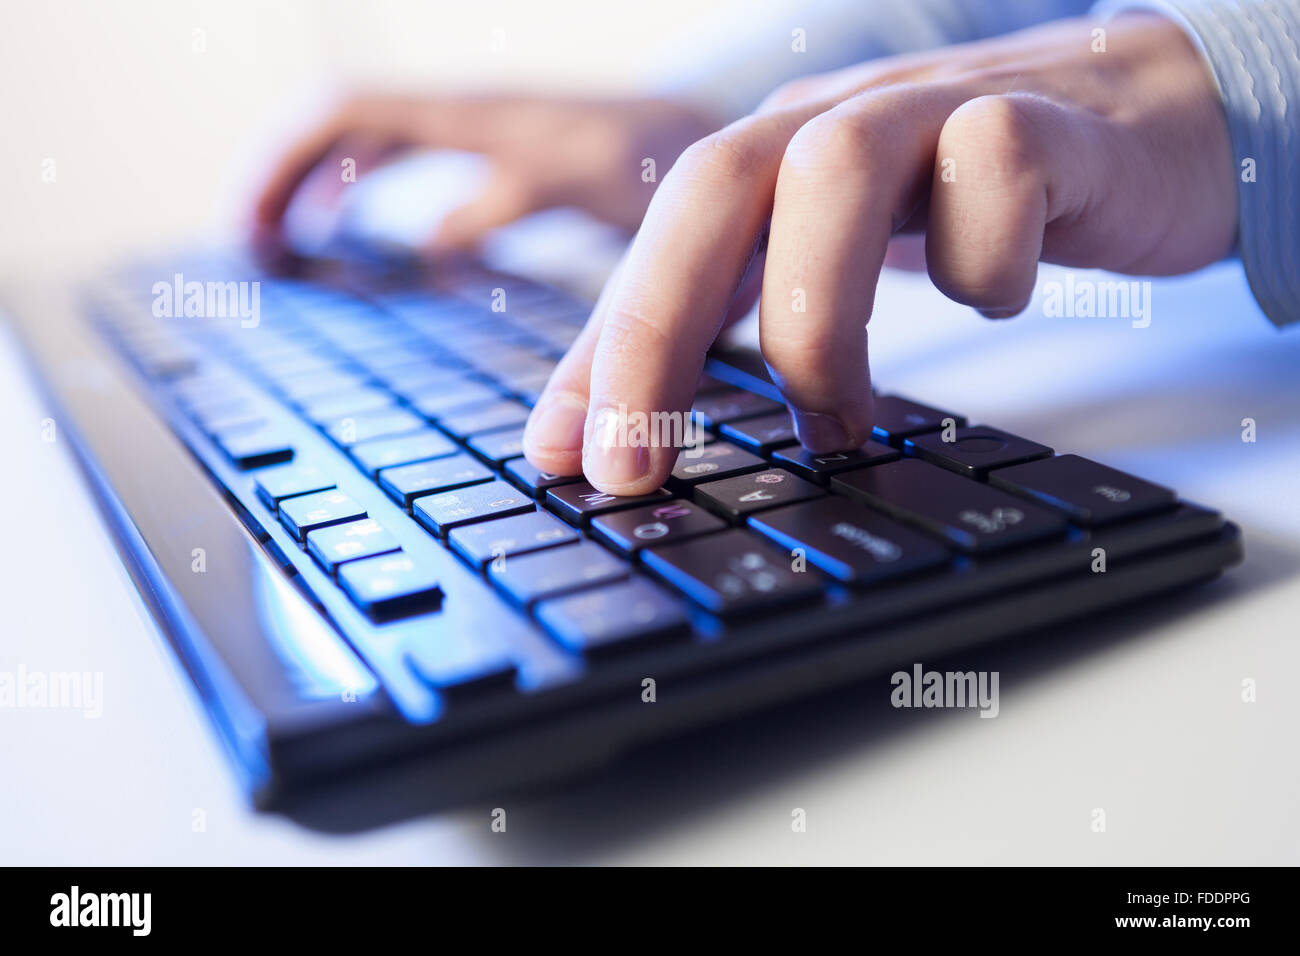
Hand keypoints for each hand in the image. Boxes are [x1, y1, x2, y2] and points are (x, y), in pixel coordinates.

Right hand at [250, 93, 719, 251]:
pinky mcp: (514, 165)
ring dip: (326, 188)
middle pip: (346, 126)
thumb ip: (504, 206)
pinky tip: (389, 247)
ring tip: (288, 246)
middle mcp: (474, 119)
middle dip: (287, 177)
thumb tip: (419, 239)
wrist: (729, 136)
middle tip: (251, 245)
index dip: (286, 161)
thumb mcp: (584, 183)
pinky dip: (387, 203)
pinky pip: (425, 171)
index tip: (253, 229)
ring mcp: (491, 139)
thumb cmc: (666, 154)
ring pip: (379, 147)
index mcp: (479, 118)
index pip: (348, 113)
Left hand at [522, 14, 1236, 493]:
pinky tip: (993, 299)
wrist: (1144, 118)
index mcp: (780, 158)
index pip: (660, 242)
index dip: (600, 348)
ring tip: (834, 425)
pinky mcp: (1048, 121)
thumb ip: (754, 319)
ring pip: (833, 172)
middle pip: (712, 186)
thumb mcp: (848, 254)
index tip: (558, 457)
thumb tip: (654, 424)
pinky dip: (984, 260)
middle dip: (654, 332)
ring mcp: (938, 108)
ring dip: (817, 321)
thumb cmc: (970, 197)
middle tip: (634, 463)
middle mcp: (837, 121)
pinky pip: (996, 169)